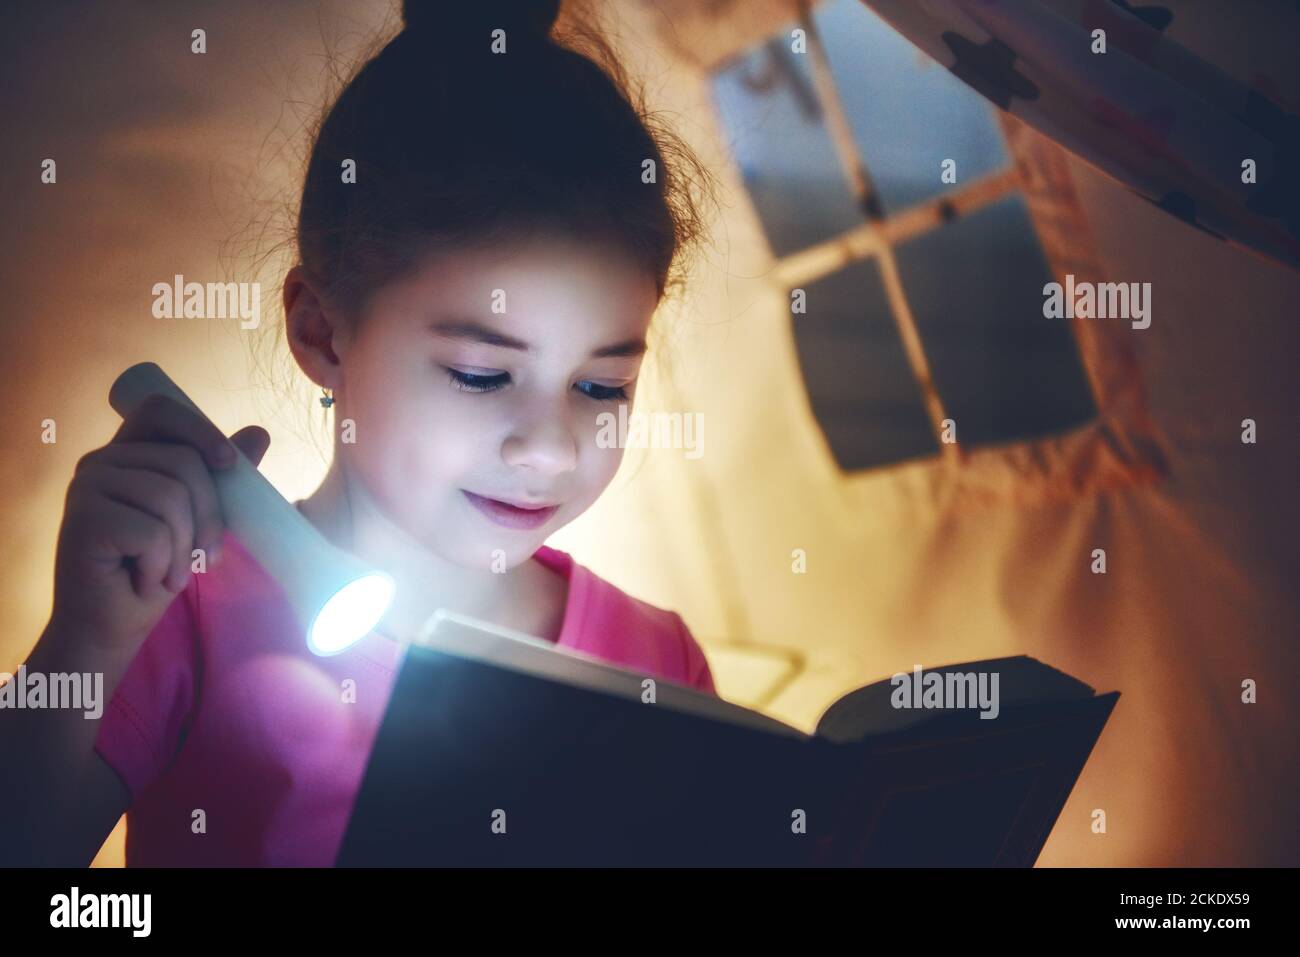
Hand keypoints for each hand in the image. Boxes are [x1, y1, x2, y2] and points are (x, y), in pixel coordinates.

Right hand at [48, 393, 269, 656]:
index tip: (228, 464)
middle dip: (209, 516)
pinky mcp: (82, 521)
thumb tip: (258, 433)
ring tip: (166, 573)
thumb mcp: (196, 519)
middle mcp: (99, 462)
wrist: (111, 627)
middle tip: (203, 557)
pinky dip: (162, 566)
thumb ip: (218, 476)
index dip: (199, 429)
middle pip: (183, 461)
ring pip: (171, 496)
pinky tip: (143, 581)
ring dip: (184, 548)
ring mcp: (85, 488)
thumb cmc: (154, 571)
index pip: (160, 410)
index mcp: (125, 454)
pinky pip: (152, 532)